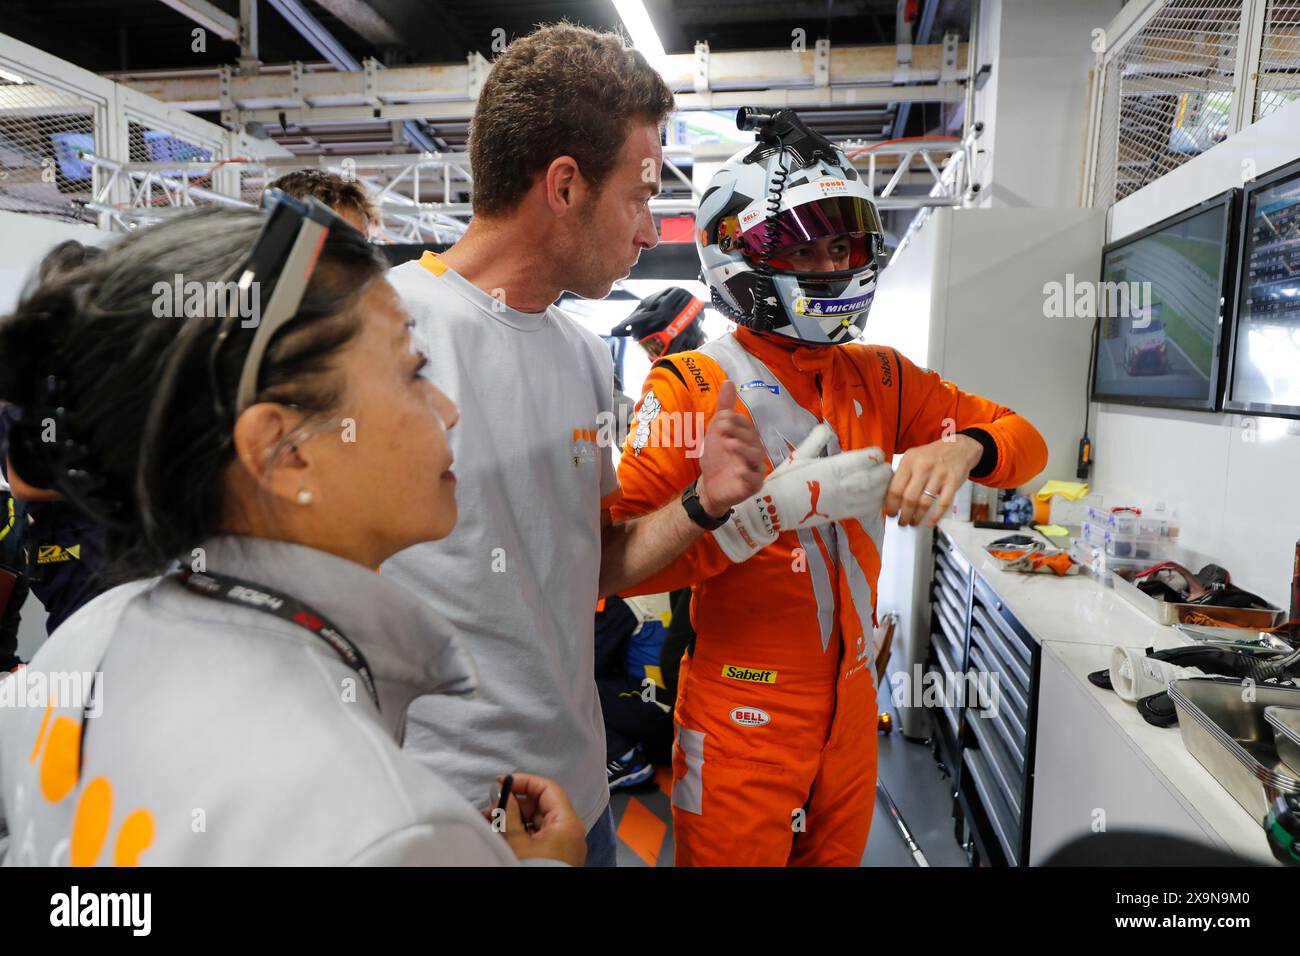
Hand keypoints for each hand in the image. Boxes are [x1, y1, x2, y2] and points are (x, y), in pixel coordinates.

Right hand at [488, 773, 586, 865]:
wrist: (539, 911)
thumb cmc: (533, 871)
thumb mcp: (516, 841)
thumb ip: (508, 812)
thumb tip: (502, 793)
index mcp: (567, 822)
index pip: (548, 788)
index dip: (524, 782)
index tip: (503, 782)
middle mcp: (569, 831)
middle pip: (540, 805)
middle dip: (513, 804)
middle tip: (490, 809)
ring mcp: (562, 845)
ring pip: (536, 822)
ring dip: (513, 819)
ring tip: (490, 823)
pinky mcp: (554, 856)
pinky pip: (536, 836)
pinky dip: (519, 833)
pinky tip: (500, 834)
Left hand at [696, 381, 765, 518]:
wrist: (709, 484)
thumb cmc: (717, 455)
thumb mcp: (717, 430)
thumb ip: (725, 407)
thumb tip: (729, 381)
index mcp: (748, 438)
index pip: (746, 425)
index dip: (735, 420)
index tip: (721, 417)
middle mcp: (755, 452)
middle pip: (752, 440)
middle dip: (738, 433)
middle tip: (722, 428)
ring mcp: (755, 469)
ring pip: (755, 458)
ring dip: (743, 450)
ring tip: (729, 444)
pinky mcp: (752, 485)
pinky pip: (754, 480)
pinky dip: (747, 475)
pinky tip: (738, 470)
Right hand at [712, 424, 892, 562]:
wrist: (775, 507)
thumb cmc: (785, 480)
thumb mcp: (799, 454)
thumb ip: (816, 439)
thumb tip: (827, 426)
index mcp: (835, 466)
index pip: (869, 458)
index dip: (874, 454)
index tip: (871, 454)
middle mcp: (844, 484)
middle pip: (879, 476)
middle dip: (883, 470)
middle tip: (880, 467)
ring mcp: (846, 501)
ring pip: (878, 493)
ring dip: (883, 486)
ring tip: (881, 482)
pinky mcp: (843, 514)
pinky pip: (869, 509)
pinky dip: (876, 502)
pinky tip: (875, 497)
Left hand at [885, 434, 982, 527]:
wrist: (959, 447)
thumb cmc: (933, 455)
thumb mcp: (914, 457)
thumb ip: (903, 474)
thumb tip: (890, 497)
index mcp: (909, 460)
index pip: (895, 488)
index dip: (891, 504)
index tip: (890, 513)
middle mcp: (923, 466)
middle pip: (909, 498)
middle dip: (903, 514)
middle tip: (901, 522)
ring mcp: (939, 474)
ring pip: (924, 502)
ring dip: (917, 517)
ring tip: (913, 522)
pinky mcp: (953, 481)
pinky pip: (943, 503)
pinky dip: (935, 516)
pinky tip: (929, 522)